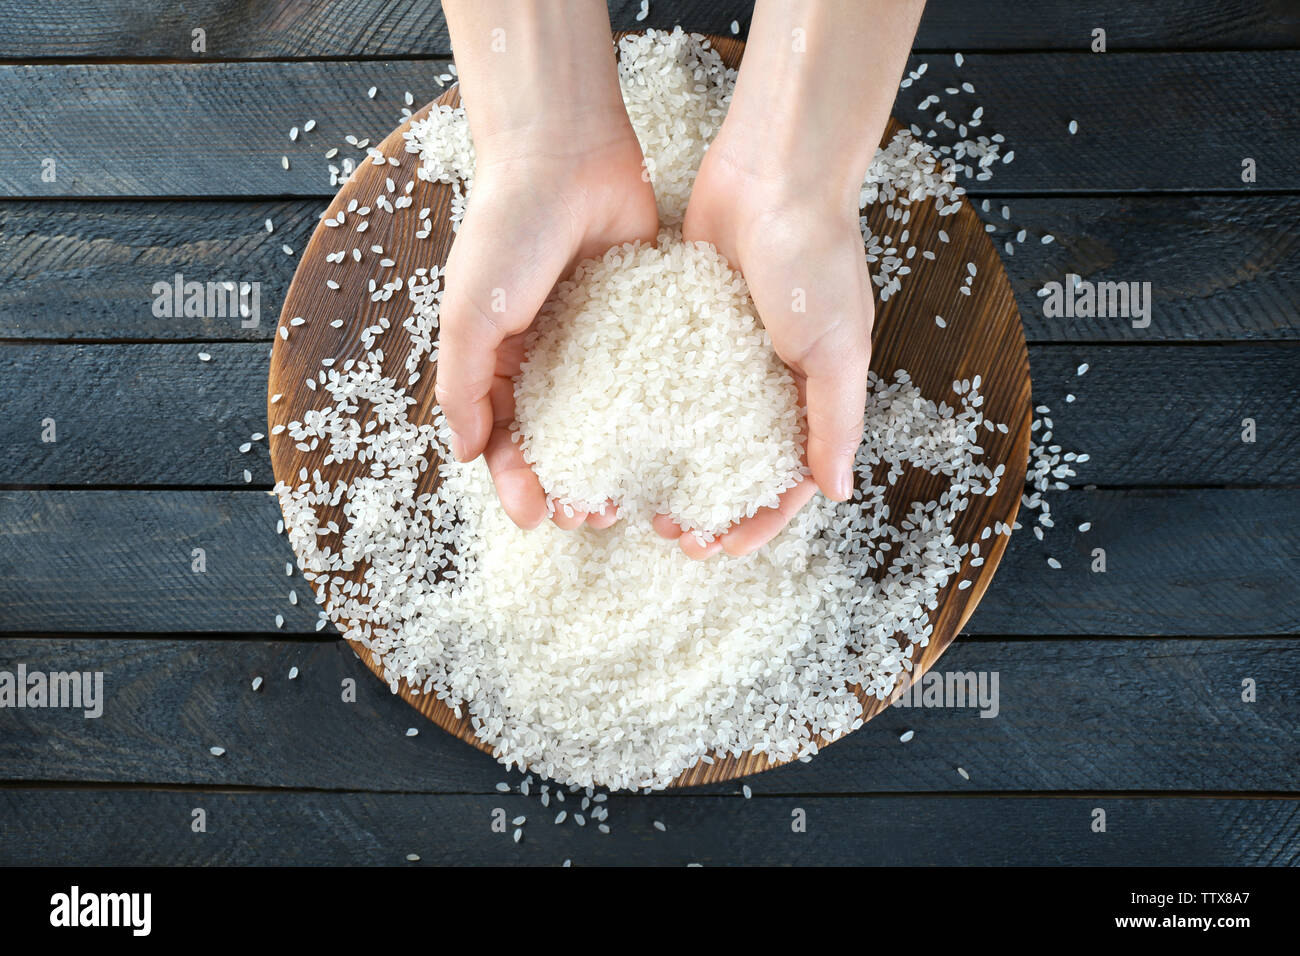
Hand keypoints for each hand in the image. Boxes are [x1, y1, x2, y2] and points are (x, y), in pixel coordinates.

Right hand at [435, 122, 658, 529]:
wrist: (567, 153)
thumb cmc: (506, 230)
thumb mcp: (469, 313)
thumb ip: (463, 385)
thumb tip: (464, 454)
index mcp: (497, 359)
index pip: (502, 438)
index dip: (515, 482)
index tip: (539, 518)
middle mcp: (546, 357)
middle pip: (557, 438)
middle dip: (569, 484)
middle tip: (592, 517)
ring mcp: (596, 341)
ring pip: (606, 419)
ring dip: (613, 463)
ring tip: (629, 498)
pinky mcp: (642, 319)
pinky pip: (649, 375)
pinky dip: (655, 413)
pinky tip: (671, 446)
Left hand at [652, 133, 873, 558]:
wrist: (774, 171)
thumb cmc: (816, 257)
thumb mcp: (838, 349)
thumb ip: (836, 420)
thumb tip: (836, 492)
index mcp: (810, 394)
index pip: (783, 480)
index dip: (755, 521)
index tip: (716, 551)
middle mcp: (765, 381)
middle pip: (731, 462)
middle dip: (703, 503)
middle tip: (664, 529)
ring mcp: (722, 353)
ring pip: (691, 427)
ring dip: (666, 464)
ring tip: (630, 493)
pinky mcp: (682, 320)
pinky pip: (660, 375)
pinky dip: (642, 409)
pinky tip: (611, 433)